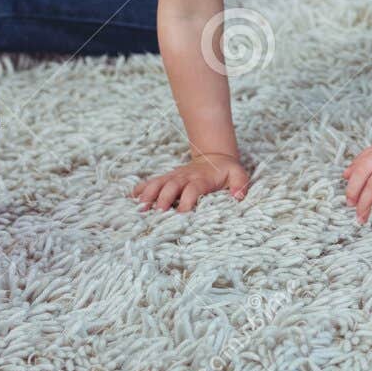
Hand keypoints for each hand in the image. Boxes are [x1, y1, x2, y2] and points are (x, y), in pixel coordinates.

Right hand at [133, 152, 248, 212]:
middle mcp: (185, 177)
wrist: (214, 156)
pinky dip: (141, 189)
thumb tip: (238, 197)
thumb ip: (240, 184)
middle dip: (163, 198)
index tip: (182, 214)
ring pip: (158, 183)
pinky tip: (131, 198)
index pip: (193, 189)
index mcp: (202, 179)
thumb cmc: (226, 170)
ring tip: (140, 207)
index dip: (187, 200)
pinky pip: (152, 182)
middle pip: (172, 186)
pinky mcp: (167, 178)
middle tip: (156, 213)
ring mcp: (174, 177)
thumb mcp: (238, 174)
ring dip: (148, 194)